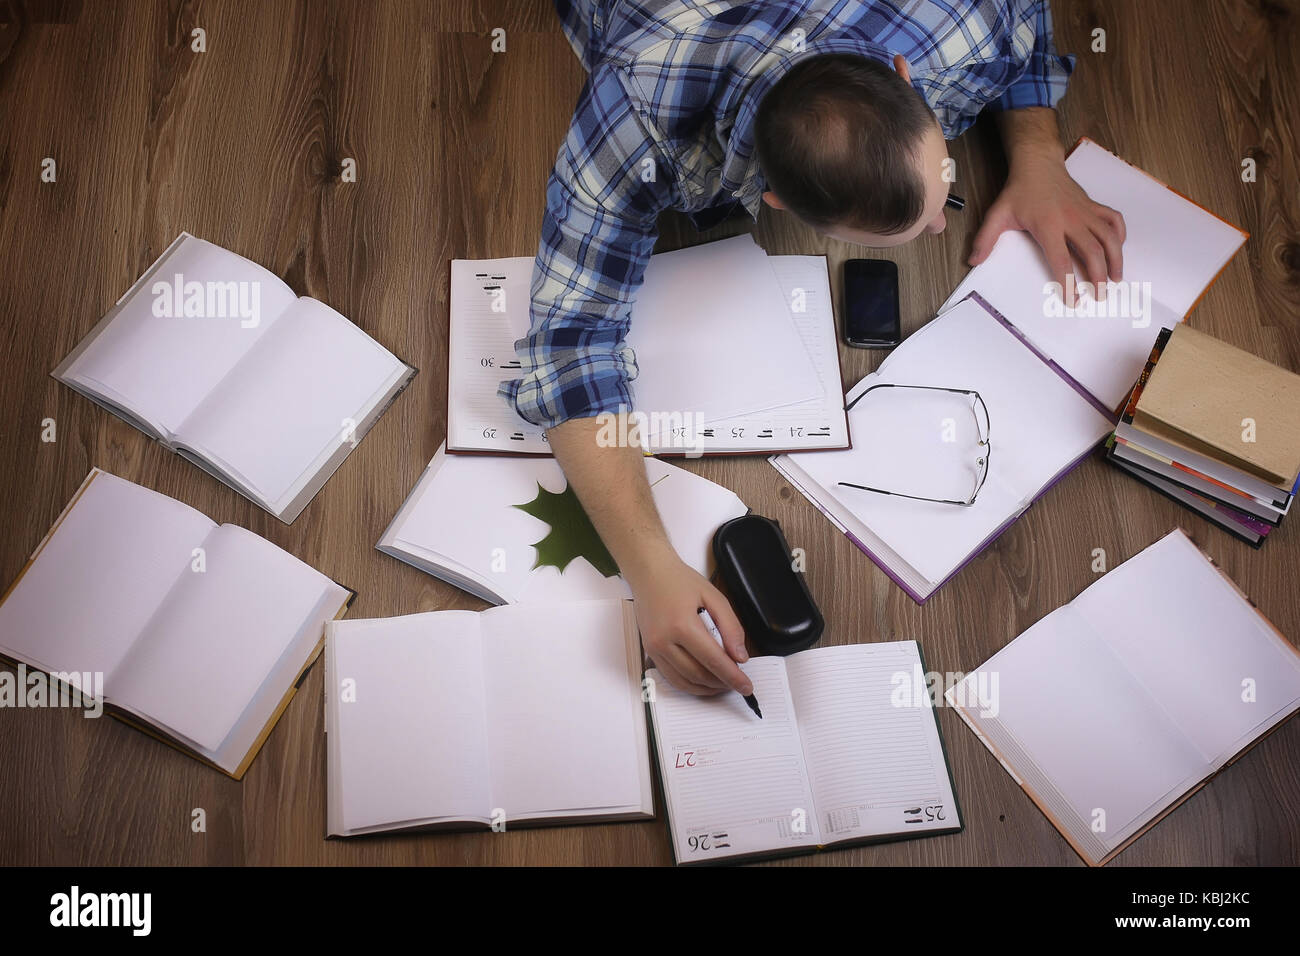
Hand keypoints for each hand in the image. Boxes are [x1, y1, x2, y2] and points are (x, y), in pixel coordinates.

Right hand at [628, 556, 751, 696]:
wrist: (650, 573)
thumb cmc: (680, 581)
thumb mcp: (714, 597)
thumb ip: (730, 627)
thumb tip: (740, 656)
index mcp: (682, 625)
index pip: (713, 660)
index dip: (733, 677)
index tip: (746, 686)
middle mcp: (664, 640)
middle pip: (698, 674)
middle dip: (721, 683)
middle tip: (737, 682)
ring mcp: (654, 648)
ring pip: (684, 681)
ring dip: (706, 688)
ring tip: (722, 684)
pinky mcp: (650, 651)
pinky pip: (671, 677)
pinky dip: (689, 684)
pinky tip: (703, 681)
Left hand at [969, 150, 1125, 305]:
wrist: (1037, 163)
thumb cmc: (1019, 191)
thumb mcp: (997, 215)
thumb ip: (985, 239)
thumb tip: (973, 260)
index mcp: (1048, 226)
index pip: (1061, 260)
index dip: (1068, 283)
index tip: (1073, 300)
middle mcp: (1071, 219)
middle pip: (1091, 252)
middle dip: (1097, 277)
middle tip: (1099, 296)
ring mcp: (1085, 211)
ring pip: (1108, 237)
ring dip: (1115, 260)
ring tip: (1116, 279)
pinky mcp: (1093, 205)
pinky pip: (1113, 220)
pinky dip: (1119, 234)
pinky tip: (1117, 248)